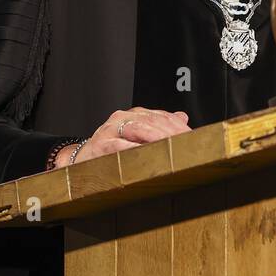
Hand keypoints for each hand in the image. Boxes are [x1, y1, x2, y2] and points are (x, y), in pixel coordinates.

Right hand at [72, 108, 191, 164]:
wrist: (81, 160)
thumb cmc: (111, 149)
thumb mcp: (136, 136)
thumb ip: (158, 126)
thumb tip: (183, 117)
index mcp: (134, 115)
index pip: (163, 116)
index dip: (179, 127)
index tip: (194, 137)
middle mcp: (123, 118)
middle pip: (154, 121)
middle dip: (173, 133)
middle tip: (188, 144)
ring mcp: (111, 130)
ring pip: (139, 129)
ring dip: (158, 138)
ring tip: (173, 147)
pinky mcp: (101, 144)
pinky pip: (120, 146)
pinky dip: (135, 149)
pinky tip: (147, 155)